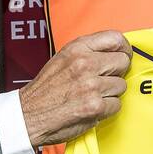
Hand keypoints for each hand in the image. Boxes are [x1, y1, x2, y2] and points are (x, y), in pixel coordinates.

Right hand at [18, 30, 129, 146]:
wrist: (28, 115)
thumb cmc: (46, 89)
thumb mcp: (63, 58)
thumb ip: (88, 51)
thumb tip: (116, 51)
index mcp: (77, 48)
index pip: (116, 38)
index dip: (124, 48)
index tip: (122, 56)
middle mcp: (85, 63)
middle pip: (123, 62)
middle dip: (117, 73)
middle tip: (105, 80)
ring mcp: (91, 85)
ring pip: (121, 85)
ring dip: (111, 93)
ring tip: (93, 96)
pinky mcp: (95, 106)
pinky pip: (116, 105)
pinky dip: (107, 109)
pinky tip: (92, 108)